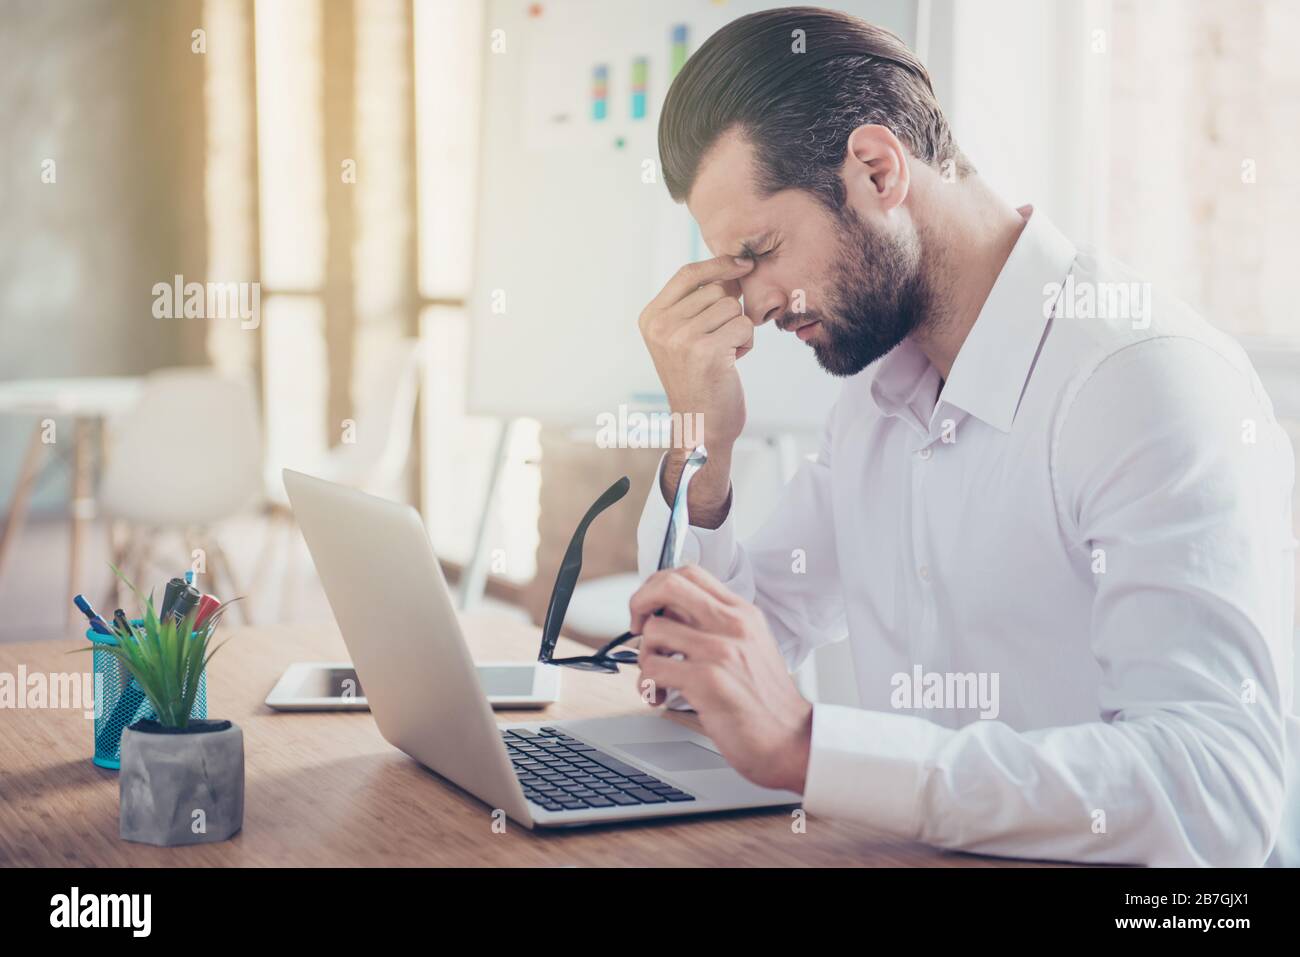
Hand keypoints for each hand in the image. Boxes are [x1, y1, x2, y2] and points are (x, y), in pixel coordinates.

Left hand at [629, 564, 812, 792]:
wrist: (789, 739)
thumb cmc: (765, 700)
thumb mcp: (751, 646)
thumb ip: (716, 625)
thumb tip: (668, 615)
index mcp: (743, 613)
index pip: (690, 573)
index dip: (658, 585)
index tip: (651, 608)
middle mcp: (733, 625)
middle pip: (668, 585)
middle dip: (639, 603)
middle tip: (637, 627)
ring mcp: (721, 651)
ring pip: (654, 630)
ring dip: (644, 654)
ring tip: (656, 675)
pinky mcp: (707, 681)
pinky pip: (653, 668)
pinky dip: (646, 684)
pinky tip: (658, 695)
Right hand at [638, 256, 754, 524]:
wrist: (700, 426)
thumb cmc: (698, 380)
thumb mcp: (682, 337)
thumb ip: (696, 304)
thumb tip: (733, 268)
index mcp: (651, 318)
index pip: (687, 274)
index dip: (719, 264)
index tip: (743, 263)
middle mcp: (661, 326)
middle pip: (715, 290)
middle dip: (728, 313)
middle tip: (719, 342)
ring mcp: (681, 338)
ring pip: (732, 307)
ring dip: (737, 330)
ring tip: (723, 354)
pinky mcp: (706, 351)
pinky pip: (743, 326)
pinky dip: (745, 344)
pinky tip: (731, 363)